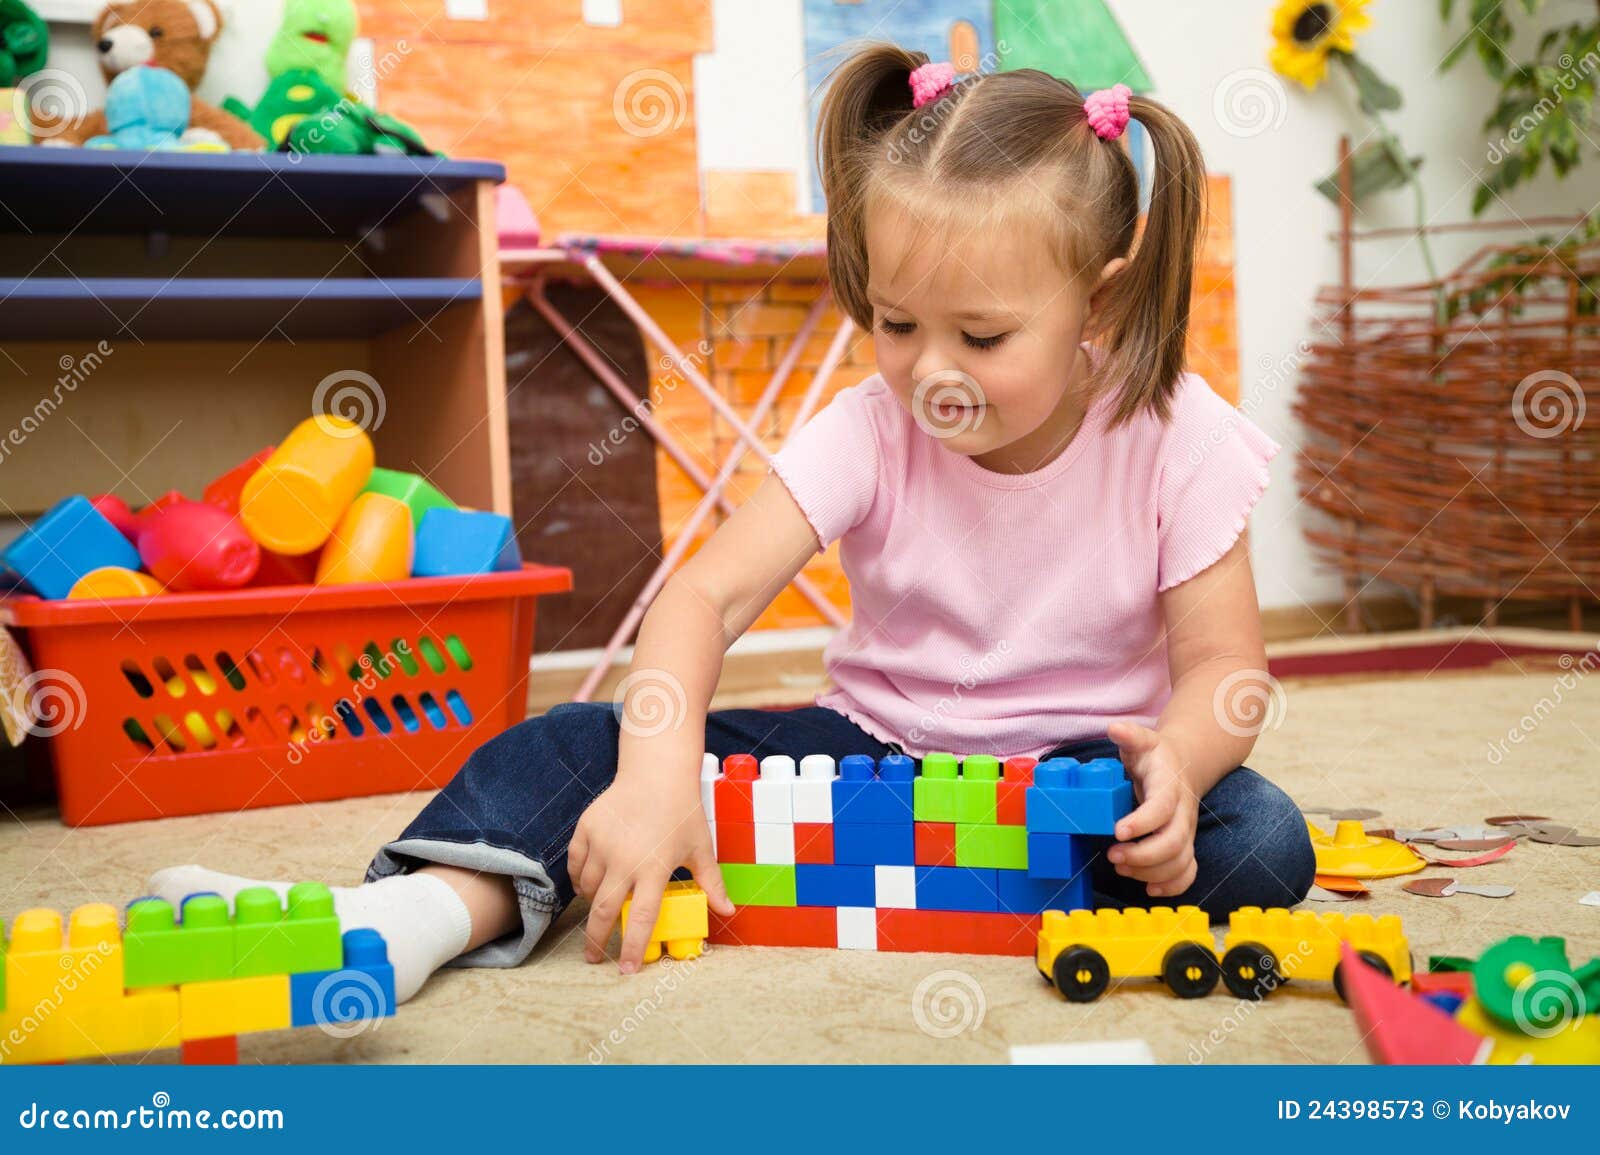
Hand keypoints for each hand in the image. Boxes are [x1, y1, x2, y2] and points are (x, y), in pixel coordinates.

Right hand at [567, 769, 733, 973]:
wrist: (657, 771)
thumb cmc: (683, 811)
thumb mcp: (701, 848)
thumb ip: (712, 882)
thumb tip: (728, 911)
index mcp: (654, 868)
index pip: (641, 918)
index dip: (633, 948)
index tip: (626, 970)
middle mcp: (624, 859)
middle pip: (603, 911)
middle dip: (596, 940)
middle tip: (594, 958)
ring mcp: (602, 843)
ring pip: (586, 888)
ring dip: (592, 904)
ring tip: (600, 908)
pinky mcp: (586, 829)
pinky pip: (574, 864)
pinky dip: (579, 878)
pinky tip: (588, 883)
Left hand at [1105, 721, 1200, 898]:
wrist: (1182, 766)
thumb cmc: (1155, 756)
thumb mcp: (1142, 740)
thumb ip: (1130, 735)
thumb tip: (1115, 728)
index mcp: (1169, 787)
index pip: (1162, 808)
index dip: (1143, 822)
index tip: (1118, 831)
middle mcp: (1182, 813)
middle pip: (1174, 842)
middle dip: (1143, 855)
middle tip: (1112, 855)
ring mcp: (1185, 832)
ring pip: (1180, 861)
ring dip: (1151, 872)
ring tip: (1121, 868)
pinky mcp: (1184, 846)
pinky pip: (1188, 872)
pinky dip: (1172, 886)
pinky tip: (1149, 887)